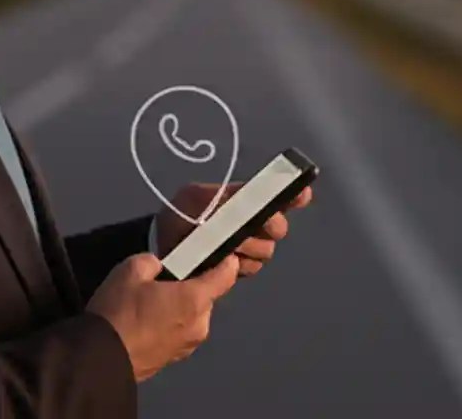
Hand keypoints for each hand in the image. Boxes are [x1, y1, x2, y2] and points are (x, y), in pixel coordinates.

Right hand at [86, 253, 239, 382]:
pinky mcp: (173, 360)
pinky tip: (148, 323)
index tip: (224, 255)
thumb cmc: (119, 311)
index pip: (226, 277)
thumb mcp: (130, 270)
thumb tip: (159, 266)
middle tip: (168, 280)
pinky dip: (171, 326)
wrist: (100, 359)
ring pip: (193, 318)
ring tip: (153, 304)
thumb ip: (152, 261)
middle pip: (206, 298)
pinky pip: (180, 334)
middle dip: (193, 288)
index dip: (227, 263)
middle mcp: (199, 325)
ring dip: (181, 309)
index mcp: (195, 300)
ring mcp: (188, 346)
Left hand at [155, 181, 314, 277]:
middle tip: (247, 231)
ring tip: (227, 248)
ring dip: (249, 249)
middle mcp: (249, 221)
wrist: (160, 249)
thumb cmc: (177, 218)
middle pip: (277, 226)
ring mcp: (246, 246)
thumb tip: (253, 197)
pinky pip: (252, 267)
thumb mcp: (196, 199)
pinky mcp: (238, 267)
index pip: (274, 194)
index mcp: (240, 200)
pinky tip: (226, 261)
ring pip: (266, 249)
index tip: (301, 194)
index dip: (292, 194)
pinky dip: (240, 265)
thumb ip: (225, 196)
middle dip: (266, 229)